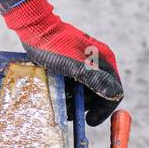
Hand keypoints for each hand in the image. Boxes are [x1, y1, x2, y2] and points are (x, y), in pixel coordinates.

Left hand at [3, 0, 122, 124]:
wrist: (33, 26)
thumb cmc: (53, 46)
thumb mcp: (74, 65)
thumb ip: (95, 80)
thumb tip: (115, 94)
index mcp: (104, 60)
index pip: (114, 91)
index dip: (104, 109)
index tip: (90, 122)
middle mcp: (98, 60)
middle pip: (99, 91)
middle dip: (86, 105)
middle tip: (69, 114)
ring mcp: (85, 60)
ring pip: (85, 87)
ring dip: (75, 99)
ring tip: (60, 106)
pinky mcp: (71, 60)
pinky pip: (74, 80)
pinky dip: (68, 90)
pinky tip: (56, 94)